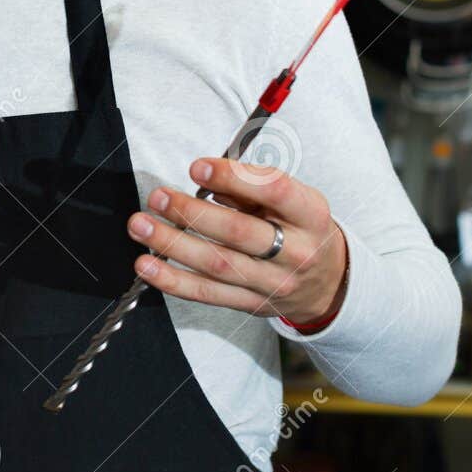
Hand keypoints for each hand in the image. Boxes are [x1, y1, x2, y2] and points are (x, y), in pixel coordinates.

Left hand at [125, 157, 348, 326]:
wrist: (330, 283)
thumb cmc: (302, 230)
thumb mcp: (293, 200)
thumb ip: (251, 186)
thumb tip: (206, 176)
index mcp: (310, 215)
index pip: (275, 191)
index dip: (233, 177)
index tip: (196, 167)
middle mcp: (296, 251)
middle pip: (239, 232)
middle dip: (192, 213)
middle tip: (159, 197)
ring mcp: (273, 283)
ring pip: (218, 264)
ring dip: (172, 244)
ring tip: (141, 226)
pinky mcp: (251, 304)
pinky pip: (207, 293)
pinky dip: (172, 280)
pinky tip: (147, 265)